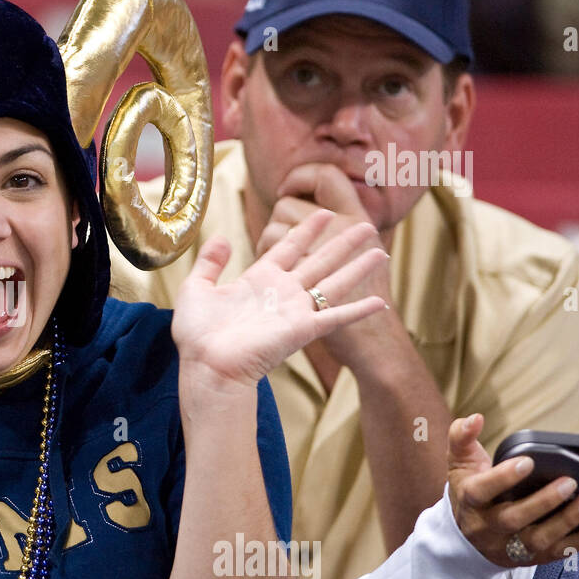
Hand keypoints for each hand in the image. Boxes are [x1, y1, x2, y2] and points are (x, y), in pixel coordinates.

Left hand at [172, 208, 387, 389]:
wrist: (206, 365)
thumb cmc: (198, 334)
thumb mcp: (197, 289)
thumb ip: (209, 262)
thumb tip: (221, 237)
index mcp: (258, 280)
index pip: (289, 248)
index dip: (307, 230)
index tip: (325, 212)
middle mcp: (281, 293)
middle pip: (319, 260)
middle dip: (343, 243)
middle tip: (366, 226)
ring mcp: (294, 311)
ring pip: (334, 283)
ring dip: (358, 268)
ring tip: (381, 252)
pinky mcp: (301, 329)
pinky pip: (336, 317)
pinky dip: (358, 310)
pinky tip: (381, 302)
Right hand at [447, 413, 578, 566]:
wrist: (467, 536)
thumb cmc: (468, 491)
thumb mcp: (459, 464)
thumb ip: (461, 437)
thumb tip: (475, 418)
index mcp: (469, 501)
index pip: (480, 491)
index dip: (503, 478)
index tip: (527, 462)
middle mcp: (486, 526)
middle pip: (512, 519)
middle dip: (542, 502)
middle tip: (569, 483)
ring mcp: (507, 545)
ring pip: (536, 539)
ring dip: (565, 521)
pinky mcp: (528, 557)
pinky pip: (555, 553)